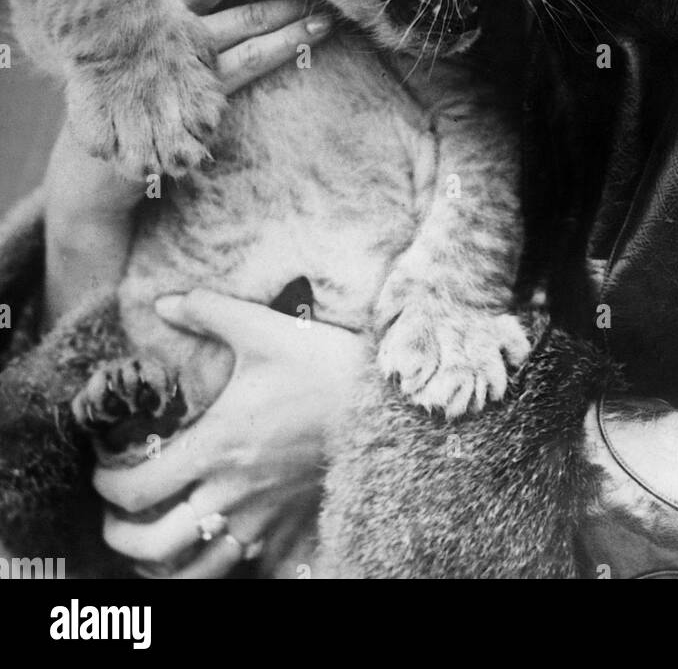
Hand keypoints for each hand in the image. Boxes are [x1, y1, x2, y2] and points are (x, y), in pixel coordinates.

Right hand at [41, 0, 333, 323]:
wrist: (96, 161)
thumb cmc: (126, 86)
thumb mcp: (137, 32)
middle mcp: (155, 11)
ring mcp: (173, 51)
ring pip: (245, 14)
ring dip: (292, 6)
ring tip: (326, 0)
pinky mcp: (192, 90)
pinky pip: (249, 59)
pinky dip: (288, 43)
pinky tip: (315, 34)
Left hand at [93, 289, 367, 578]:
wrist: (385, 403)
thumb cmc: (323, 364)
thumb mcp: (262, 328)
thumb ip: (209, 312)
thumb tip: (164, 301)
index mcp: (217, 445)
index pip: (137, 487)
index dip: (105, 484)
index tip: (100, 469)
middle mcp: (232, 492)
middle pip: (154, 544)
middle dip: (119, 536)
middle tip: (114, 515)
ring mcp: (263, 517)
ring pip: (195, 568)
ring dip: (162, 563)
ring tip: (151, 544)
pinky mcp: (292, 527)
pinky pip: (245, 566)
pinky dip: (217, 564)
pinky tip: (210, 544)